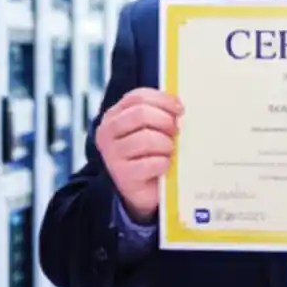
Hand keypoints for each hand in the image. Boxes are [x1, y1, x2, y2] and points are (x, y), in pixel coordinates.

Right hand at [96, 88, 183, 223]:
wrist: (143, 189)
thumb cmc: (150, 154)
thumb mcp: (152, 128)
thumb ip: (160, 113)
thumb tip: (179, 105)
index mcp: (114, 115)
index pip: (137, 97)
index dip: (162, 100)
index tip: (179, 109)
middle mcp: (107, 132)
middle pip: (141, 114)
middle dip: (165, 121)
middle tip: (176, 132)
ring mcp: (112, 154)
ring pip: (146, 138)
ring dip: (166, 145)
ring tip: (169, 151)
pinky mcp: (122, 175)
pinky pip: (151, 163)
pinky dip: (163, 163)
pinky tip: (164, 166)